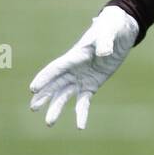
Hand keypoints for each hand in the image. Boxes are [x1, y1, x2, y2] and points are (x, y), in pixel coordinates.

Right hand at [29, 6, 138, 128]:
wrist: (120, 31)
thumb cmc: (111, 27)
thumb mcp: (109, 32)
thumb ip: (105, 42)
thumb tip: (104, 52)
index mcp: (74, 56)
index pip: (56, 69)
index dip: (44, 78)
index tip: (33, 89)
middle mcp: (74, 69)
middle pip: (55, 84)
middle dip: (44, 96)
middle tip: (33, 108)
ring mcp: (81, 78)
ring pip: (65, 95)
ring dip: (56, 108)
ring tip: (49, 123)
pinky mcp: (92, 85)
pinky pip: (84, 102)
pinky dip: (81, 113)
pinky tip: (80, 127)